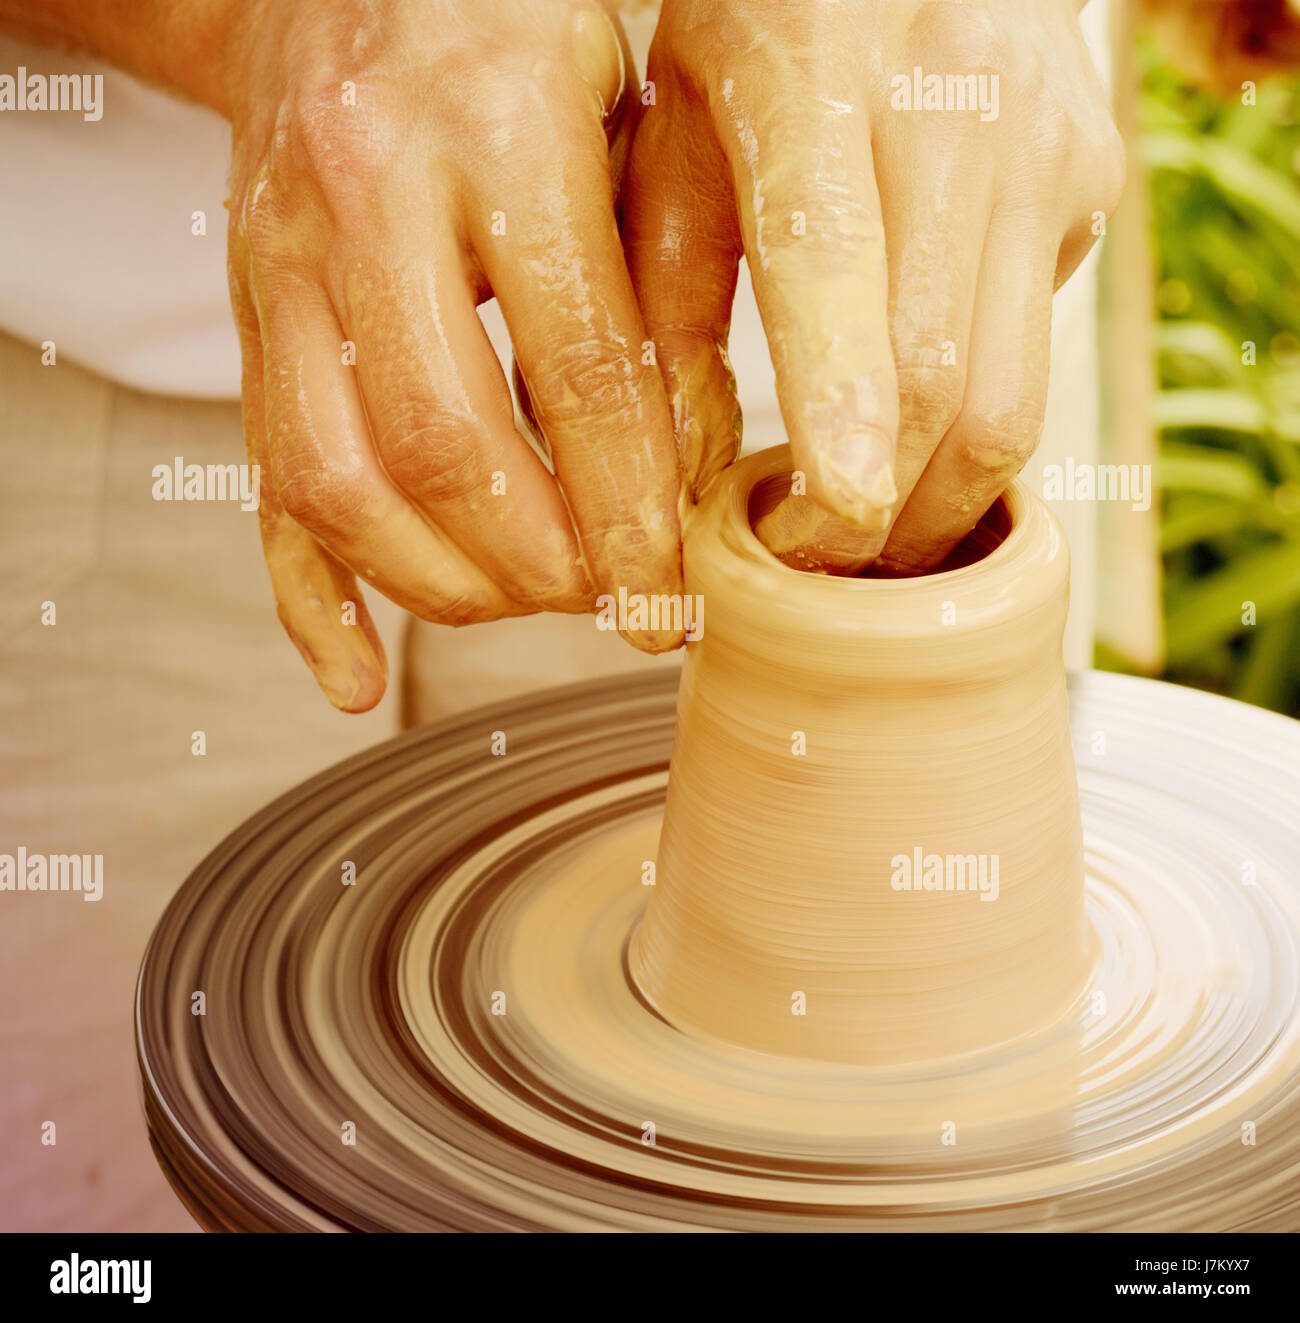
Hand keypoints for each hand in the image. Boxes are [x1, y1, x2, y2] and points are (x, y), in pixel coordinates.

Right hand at [222, 0, 683, 709]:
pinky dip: (307, 596)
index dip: (632, 510)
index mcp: (497, 132)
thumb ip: (668, 273)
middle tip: (603, 602)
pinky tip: (355, 674)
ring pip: (337, 484)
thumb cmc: (513, 34)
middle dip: (538, 564)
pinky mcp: (246, 316)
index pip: (581, 372)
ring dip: (440, 587)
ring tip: (524, 605)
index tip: (670, 598)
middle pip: (443, 448)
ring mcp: (282, 263)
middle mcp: (365, 197)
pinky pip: (261, 477)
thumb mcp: (628, 108)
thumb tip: (686, 462)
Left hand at [624, 0, 1124, 572]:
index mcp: (813, 77)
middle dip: (879, 512)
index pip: (836, 266)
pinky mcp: (1092, 182)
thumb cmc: (762, 28)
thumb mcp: (677, 131)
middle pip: (939, 378)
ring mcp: (1043, 147)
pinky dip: (974, 424)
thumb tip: (682, 466)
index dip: (842, 411)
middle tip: (816, 565)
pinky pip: (1034, 352)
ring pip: (1012, 397)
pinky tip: (916, 424)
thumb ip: (665, 296)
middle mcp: (954, 105)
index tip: (831, 519)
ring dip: (940, 503)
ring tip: (871, 536)